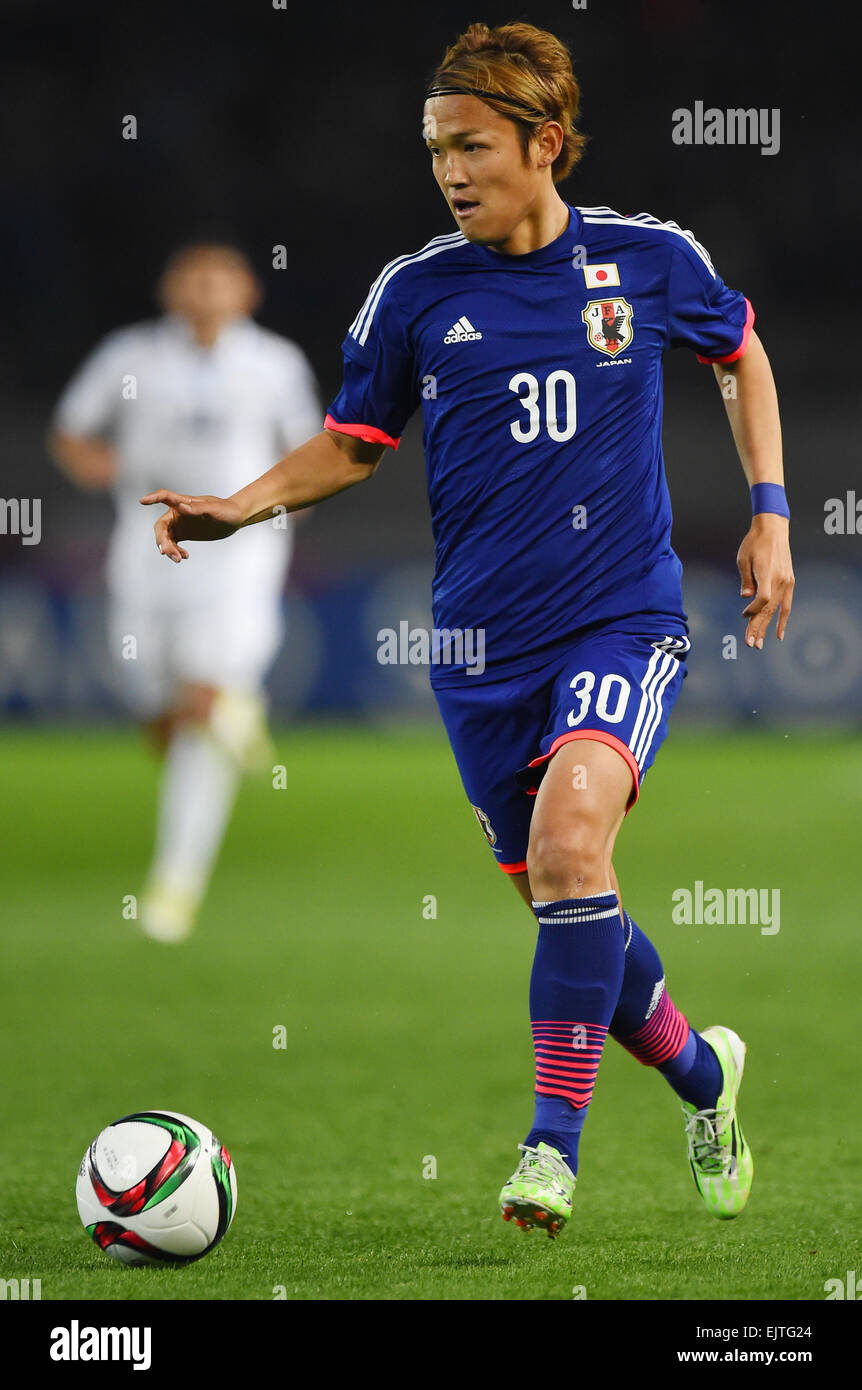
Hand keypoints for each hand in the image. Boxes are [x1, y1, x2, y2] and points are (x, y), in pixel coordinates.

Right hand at [139, 490, 243, 561]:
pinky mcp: (184, 534)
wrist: (234, 519)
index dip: (153, 498)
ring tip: (178, 558)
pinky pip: (173, 544)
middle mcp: (178, 513)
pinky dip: (175, 551)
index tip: (142, 501)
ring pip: (166, 537)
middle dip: (161, 539)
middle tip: (166, 552)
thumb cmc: (226, 510)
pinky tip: (184, 556)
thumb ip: (197, 509)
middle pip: (161, 526)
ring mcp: (180, 524)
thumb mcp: (214, 509)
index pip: (165, 497)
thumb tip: (181, 507)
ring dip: (168, 548)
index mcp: (183, 502)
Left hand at [736, 514, 794, 647]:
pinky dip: (782, 620)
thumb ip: (746, 580)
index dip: (752, 610)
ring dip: (767, 628)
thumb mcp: (743, 559)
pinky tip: (779, 634)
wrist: (773, 529)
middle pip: (768, 609)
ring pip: (776, 610)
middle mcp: (780, 580)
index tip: (743, 615)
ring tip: (759, 643)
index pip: (762, 599)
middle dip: (758, 628)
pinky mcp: (789, 581)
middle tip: (751, 644)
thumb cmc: (754, 543)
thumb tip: (746, 598)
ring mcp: (786, 582)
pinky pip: (787, 605)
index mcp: (767, 573)